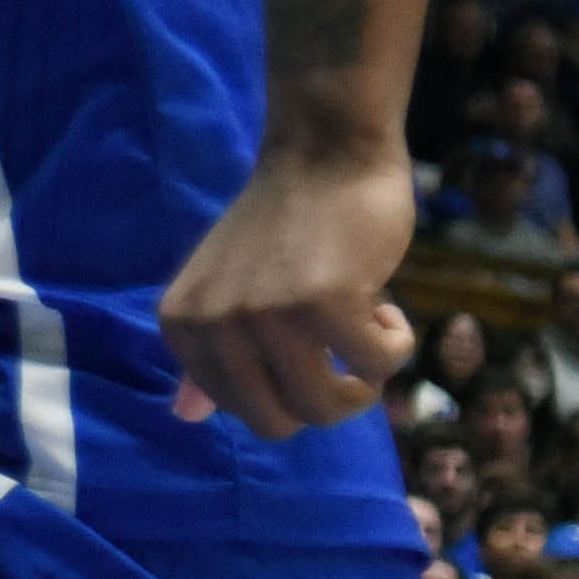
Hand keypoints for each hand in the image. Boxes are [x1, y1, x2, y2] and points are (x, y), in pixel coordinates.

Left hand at [162, 146, 413, 437]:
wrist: (324, 155)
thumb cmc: (285, 230)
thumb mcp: (229, 292)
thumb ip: (209, 358)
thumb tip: (182, 417)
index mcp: (181, 325)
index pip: (243, 412)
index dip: (292, 387)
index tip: (305, 338)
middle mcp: (211, 323)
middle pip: (282, 423)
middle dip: (330, 397)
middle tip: (343, 344)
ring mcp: (262, 314)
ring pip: (328, 407)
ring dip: (367, 376)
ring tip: (365, 321)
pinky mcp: (320, 303)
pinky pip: (378, 368)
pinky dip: (396, 342)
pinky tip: (382, 300)